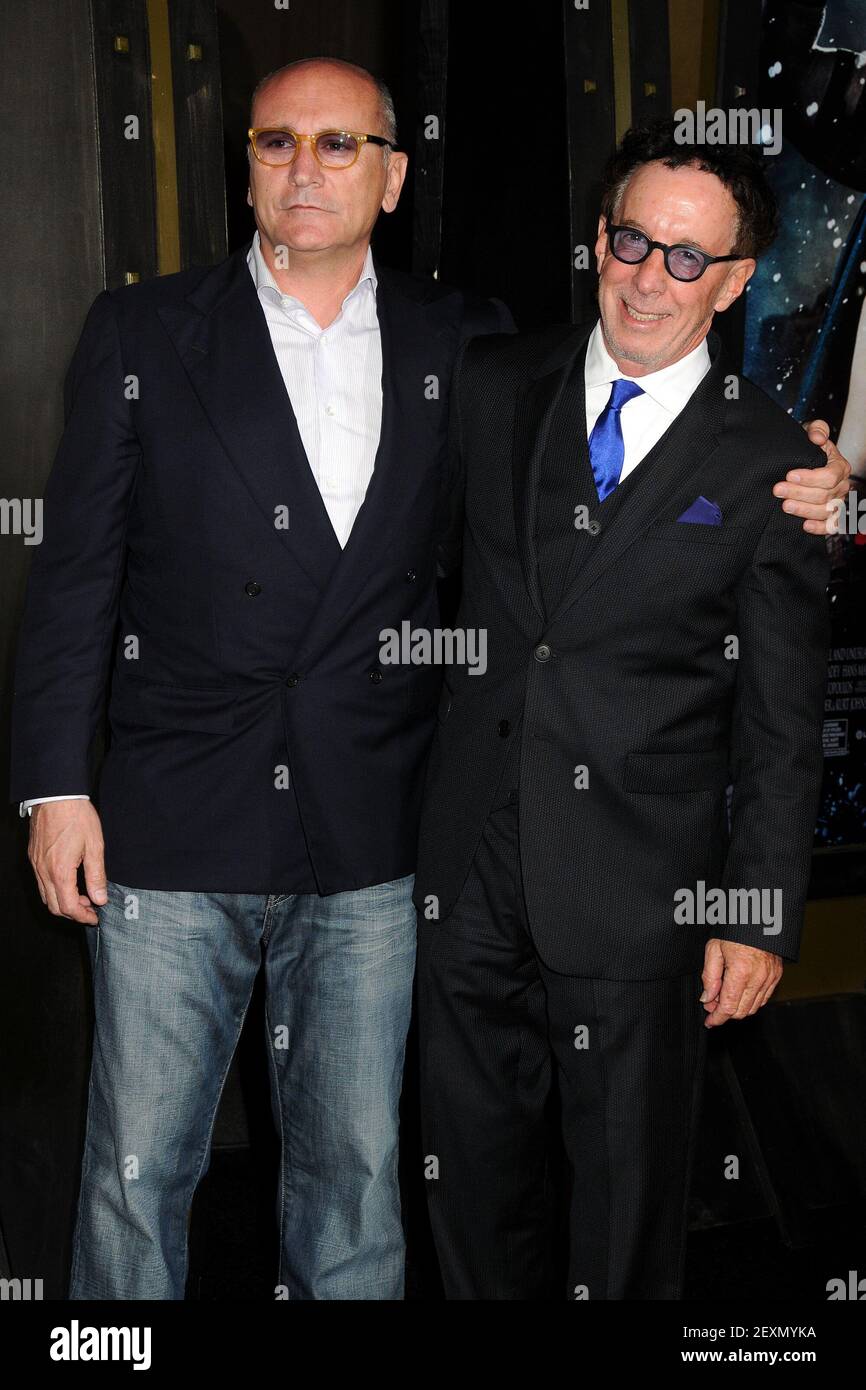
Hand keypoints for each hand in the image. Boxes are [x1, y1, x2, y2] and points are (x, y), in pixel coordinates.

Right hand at [28, 799, 108, 924]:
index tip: (95, 916)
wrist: (56, 795)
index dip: (83, 916)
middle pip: (54, 906)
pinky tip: (70, 881)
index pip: (68, 907)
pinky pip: (41, 882)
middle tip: (91, 909)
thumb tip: (100, 898)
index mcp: (60, 871)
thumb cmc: (77, 817)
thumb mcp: (95, 846)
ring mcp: (36, 864)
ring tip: (83, 896)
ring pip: (46, 895)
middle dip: (73, 913)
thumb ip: (96, 875)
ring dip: (63, 902)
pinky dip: (55, 890)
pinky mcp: (33, 857)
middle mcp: (44, 871)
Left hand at [700, 938, 782, 1027]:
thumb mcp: (714, 949)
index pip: (729, 1006)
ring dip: (738, 1008)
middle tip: (713, 1004)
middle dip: (725, 1012)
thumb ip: (710, 976)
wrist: (757, 916)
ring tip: (725, 996)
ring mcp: (770, 977)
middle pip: (741, 1011)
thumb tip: (707, 998)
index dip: (717, 1018)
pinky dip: (751, 1001)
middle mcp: (758, 977)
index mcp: (741, 971)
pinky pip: (764, 998)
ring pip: (754, 1007)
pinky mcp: (777, 975)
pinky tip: (740, 992)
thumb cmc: (734, 929)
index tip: (710, 1022)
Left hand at [772, 419, 850, 533]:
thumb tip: (817, 437)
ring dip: (804, 510)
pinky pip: (830, 526)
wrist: (802, 462)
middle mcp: (841, 486)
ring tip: (785, 505)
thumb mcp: (811, 433)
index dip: (810, 477)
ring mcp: (836, 502)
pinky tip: (805, 526)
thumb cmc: (808, 448)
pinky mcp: (830, 516)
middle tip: (778, 490)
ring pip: (825, 511)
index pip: (830, 476)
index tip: (789, 475)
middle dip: (799, 493)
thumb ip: (816, 430)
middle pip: (825, 494)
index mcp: (839, 466)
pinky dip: (819, 528)